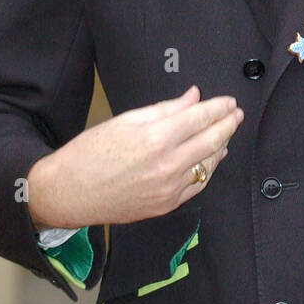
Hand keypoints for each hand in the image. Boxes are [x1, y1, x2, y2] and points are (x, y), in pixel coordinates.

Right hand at [26, 85, 243, 230]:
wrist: (68, 193)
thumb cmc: (89, 153)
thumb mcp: (125, 120)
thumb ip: (164, 109)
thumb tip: (192, 97)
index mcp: (156, 139)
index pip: (200, 118)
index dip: (218, 107)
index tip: (228, 101)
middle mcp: (167, 166)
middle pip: (211, 140)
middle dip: (228, 124)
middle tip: (236, 114)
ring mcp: (169, 189)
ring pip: (208, 164)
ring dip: (221, 146)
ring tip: (225, 133)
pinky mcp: (166, 205)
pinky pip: (197, 185)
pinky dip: (208, 169)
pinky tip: (211, 159)